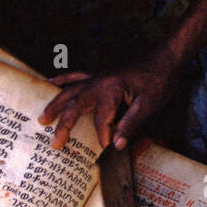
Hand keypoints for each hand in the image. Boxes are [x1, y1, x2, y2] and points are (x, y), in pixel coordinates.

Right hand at [38, 46, 180, 150]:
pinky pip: (75, 77)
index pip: (101, 119)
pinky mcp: (99, 75)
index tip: (106, 148)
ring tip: (42, 118)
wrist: (165, 59)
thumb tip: (117, 146)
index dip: (103, 135)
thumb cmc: (159, 81)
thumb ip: (131, 124)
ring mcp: (97, 77)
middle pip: (75, 104)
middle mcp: (99, 82)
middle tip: (54, 143)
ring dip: (55, 104)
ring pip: (70, 91)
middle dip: (64, 125)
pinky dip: (62, 80)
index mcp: (111, 89)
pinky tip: (50, 83)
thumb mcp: (150, 105)